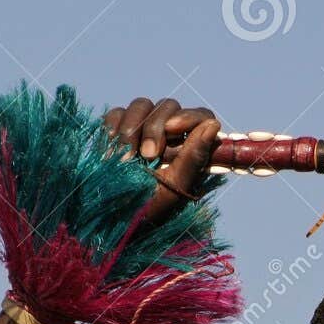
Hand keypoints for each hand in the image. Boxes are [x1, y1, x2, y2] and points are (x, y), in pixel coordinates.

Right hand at [102, 97, 220, 220]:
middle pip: (169, 106)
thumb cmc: (147, 209)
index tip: (172, 128)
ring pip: (142, 104)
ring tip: (126, 160)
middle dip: (155, 127)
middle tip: (147, 156)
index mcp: (189, 148)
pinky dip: (113, 127)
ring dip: (132, 128)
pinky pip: (116, 114)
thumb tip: (214, 125)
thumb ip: (194, 157)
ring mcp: (141, 129)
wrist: (110, 218)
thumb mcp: (174, 186)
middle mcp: (167, 134)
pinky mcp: (116, 130)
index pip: (199, 116)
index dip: (188, 116)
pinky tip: (111, 151)